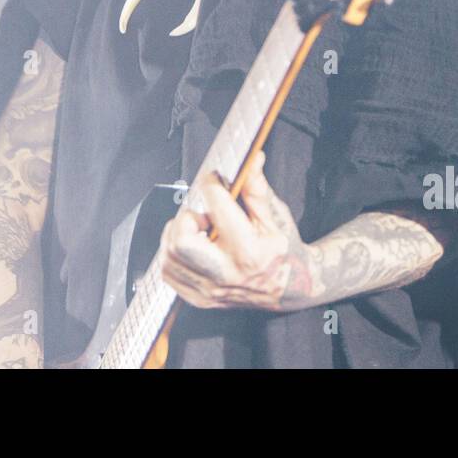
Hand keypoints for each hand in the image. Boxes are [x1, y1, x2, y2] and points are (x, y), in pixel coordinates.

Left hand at [159, 150, 318, 312]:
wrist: (288, 288)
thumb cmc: (282, 250)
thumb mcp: (275, 216)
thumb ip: (257, 187)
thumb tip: (252, 158)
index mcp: (249, 251)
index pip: (217, 207)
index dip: (212, 184)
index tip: (214, 180)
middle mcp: (226, 274)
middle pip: (181, 242)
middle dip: (186, 219)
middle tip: (202, 216)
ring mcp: (210, 290)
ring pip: (169, 257)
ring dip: (177, 235)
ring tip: (199, 231)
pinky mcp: (199, 299)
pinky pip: (168, 273)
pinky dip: (172, 254)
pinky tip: (191, 247)